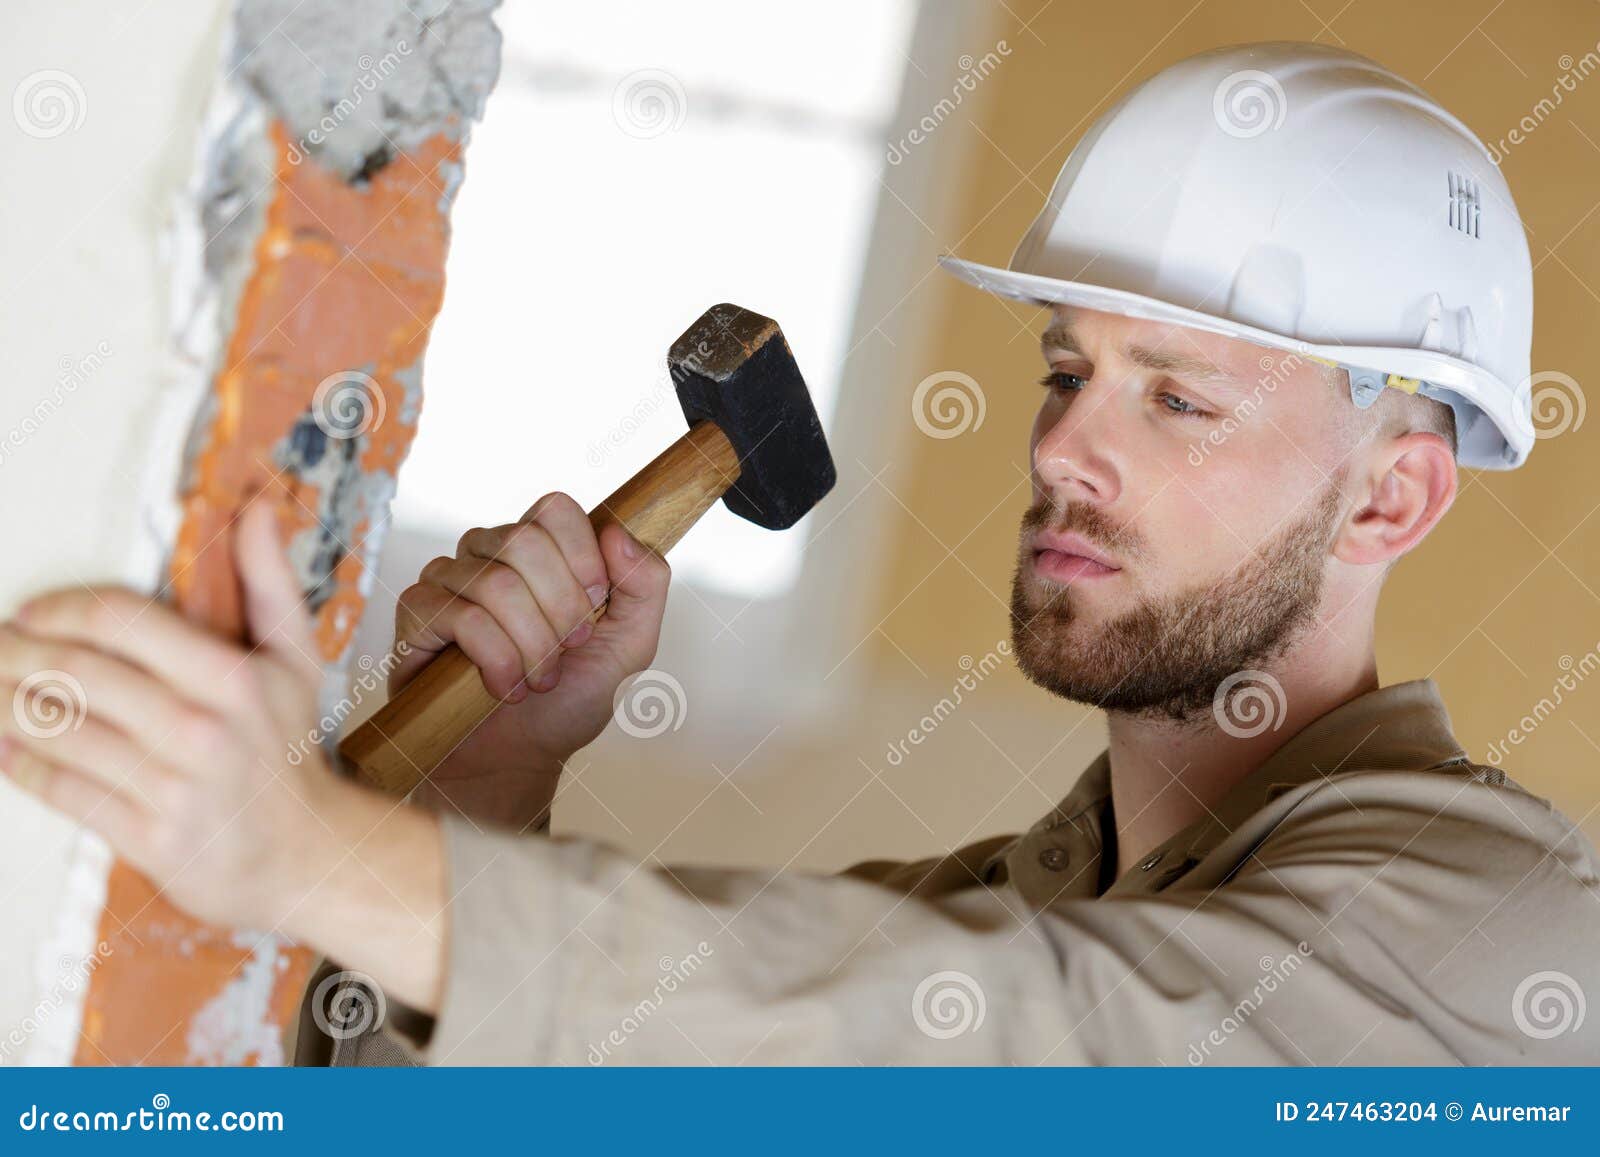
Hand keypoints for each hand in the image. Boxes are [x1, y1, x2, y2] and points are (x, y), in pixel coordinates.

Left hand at [0, 499, 446, 1009]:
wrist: (303, 854)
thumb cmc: (287, 751)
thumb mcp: (294, 659)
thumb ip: (268, 580)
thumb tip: (255, 509)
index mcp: (233, 678)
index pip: (121, 622)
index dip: (63, 609)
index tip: (34, 611)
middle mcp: (201, 730)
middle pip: (78, 675)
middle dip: (17, 655)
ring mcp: (172, 787)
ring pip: (60, 732)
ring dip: (7, 707)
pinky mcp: (149, 837)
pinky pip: (64, 790)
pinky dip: (22, 765)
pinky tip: (8, 746)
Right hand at [391, 493, 669, 815]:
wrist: (516, 759)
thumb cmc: (568, 698)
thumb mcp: (629, 645)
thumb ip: (644, 585)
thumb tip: (618, 532)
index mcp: (542, 548)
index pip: (555, 509)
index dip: (582, 557)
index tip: (595, 608)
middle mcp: (491, 552)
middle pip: (525, 542)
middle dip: (560, 610)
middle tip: (568, 652)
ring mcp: (449, 578)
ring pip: (495, 583)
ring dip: (531, 646)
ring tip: (538, 680)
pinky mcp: (417, 612)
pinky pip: (461, 616)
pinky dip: (497, 661)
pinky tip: (505, 689)